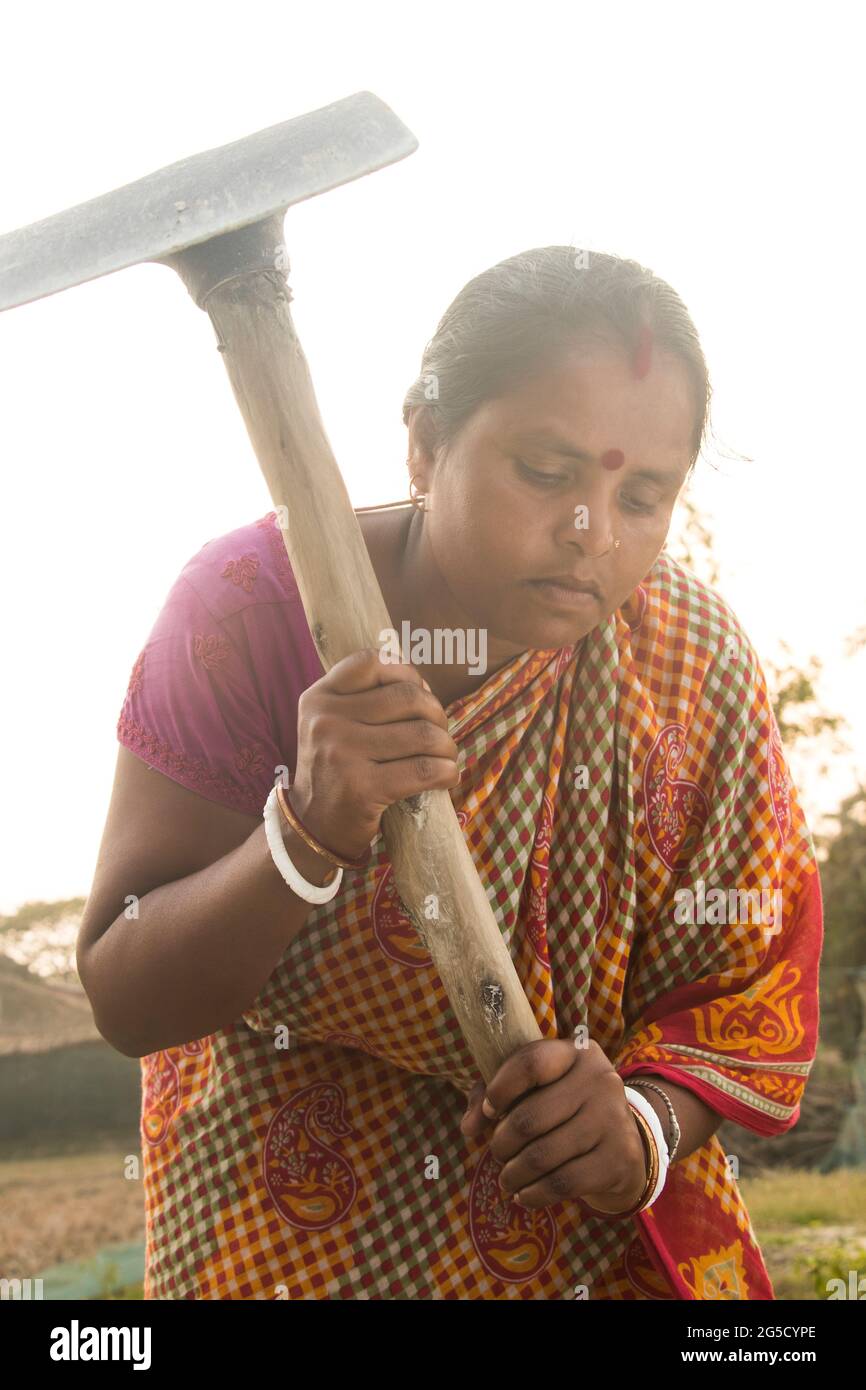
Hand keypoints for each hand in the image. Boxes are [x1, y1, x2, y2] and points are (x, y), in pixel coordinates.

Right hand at [290, 648, 459, 861]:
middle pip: (407, 697)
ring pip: (422, 734)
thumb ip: (364, 698)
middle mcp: (325, 720)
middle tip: (439, 734)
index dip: (407, 675)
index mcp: (319, 698)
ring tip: (446, 757)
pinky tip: (447, 776)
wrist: (313, 826)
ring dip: (446, 746)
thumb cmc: (336, 770)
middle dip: (436, 714)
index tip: (418, 700)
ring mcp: (342, 754)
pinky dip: (446, 772)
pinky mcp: (362, 788)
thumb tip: (423, 685)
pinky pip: (424, 770)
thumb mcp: (331, 724)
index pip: (372, 662)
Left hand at [460, 1038, 648, 1212]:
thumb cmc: (563, 1108)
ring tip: (507, 1178)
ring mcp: (613, 1119)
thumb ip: (491, 1096)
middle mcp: (600, 1080)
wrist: (621, 1143)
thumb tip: (468, 1127)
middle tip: (498, 1153)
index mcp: (577, 1052)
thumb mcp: (533, 1088)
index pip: (530, 1063)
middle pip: (530, 1118)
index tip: (488, 1110)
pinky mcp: (618, 1159)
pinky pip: (563, 1183)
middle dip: (501, 1143)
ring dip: (513, 1173)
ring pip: (543, 1155)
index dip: (499, 1089)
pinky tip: (523, 1195)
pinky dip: (534, 1194)